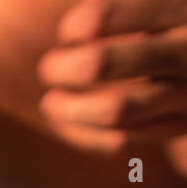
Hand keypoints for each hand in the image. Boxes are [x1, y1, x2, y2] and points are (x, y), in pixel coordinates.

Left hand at [38, 0, 186, 169]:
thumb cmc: (175, 22)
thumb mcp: (158, 5)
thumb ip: (118, 7)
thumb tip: (57, 13)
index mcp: (179, 7)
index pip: (100, 17)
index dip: (74, 26)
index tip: (67, 31)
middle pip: (97, 64)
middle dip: (61, 68)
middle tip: (48, 68)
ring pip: (112, 110)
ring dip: (68, 110)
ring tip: (50, 103)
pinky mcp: (181, 125)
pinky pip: (122, 139)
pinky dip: (83, 134)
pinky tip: (64, 122)